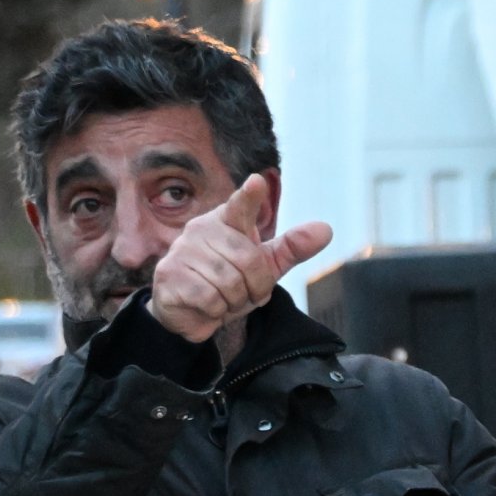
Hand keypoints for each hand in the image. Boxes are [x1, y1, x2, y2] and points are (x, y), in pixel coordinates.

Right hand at [148, 174, 332, 341]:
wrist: (190, 312)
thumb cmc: (227, 282)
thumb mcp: (263, 266)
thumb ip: (291, 248)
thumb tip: (326, 229)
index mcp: (225, 221)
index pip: (240, 206)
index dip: (249, 196)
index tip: (257, 183)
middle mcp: (200, 229)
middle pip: (248, 260)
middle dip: (255, 286)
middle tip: (244, 292)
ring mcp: (181, 252)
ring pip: (228, 282)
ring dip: (234, 300)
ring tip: (224, 299)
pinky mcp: (169, 276)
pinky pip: (209, 297)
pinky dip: (216, 310)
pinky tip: (207, 307)